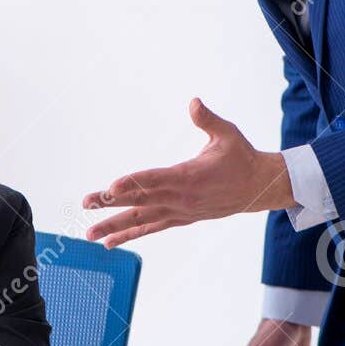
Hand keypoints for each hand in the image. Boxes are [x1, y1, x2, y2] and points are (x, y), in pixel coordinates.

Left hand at [81, 98, 294, 247]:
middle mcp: (180, 198)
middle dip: (110, 202)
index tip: (110, 188)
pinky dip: (131, 234)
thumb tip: (193, 102)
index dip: (132, 183)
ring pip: (141, 220)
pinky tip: (110, 243)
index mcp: (189, 176)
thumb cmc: (242, 157)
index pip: (154, 180)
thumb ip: (207, 119)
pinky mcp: (181, 219)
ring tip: (89, 234)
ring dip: (114, 227)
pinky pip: (151, 228)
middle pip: (140, 200)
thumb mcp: (227, 134)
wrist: (259, 188)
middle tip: (85, 203)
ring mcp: (180, 211)